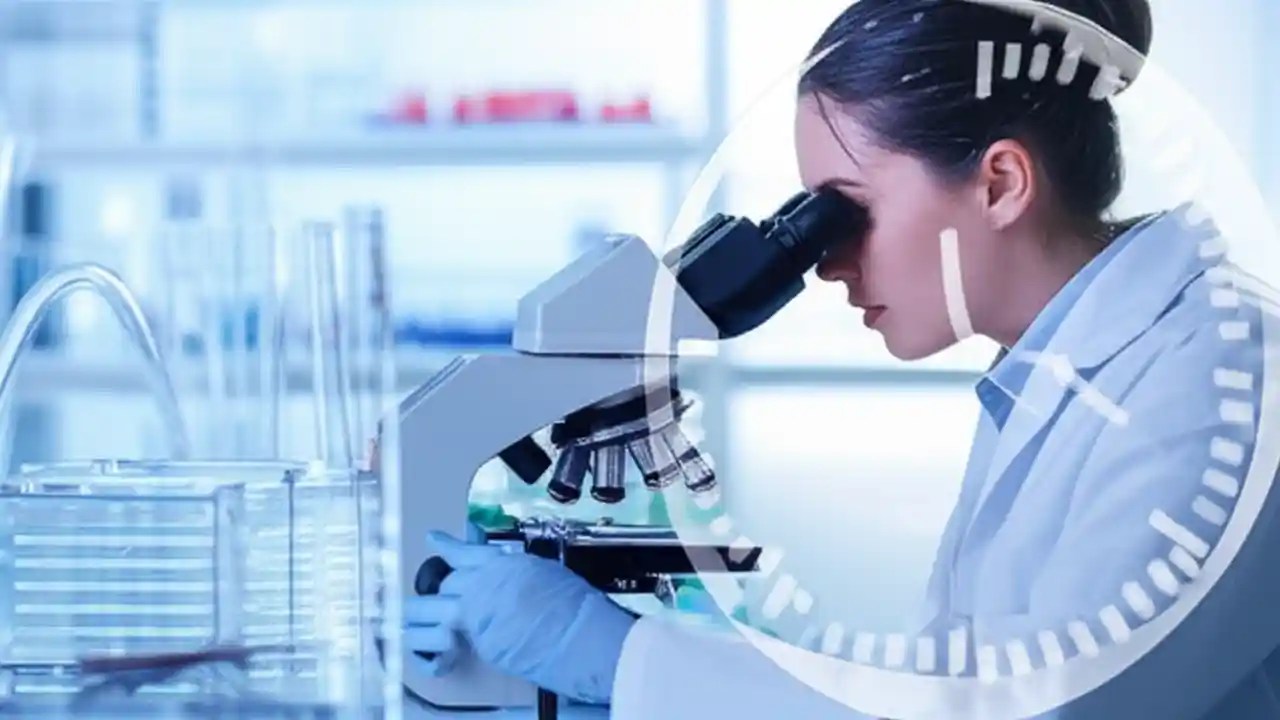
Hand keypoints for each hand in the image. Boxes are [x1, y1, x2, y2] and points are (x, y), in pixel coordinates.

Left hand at [408, 531, 637, 704]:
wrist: (577, 632)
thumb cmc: (571, 603)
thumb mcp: (541, 571)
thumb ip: (514, 572)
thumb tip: (504, 578)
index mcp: (499, 563)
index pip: (462, 552)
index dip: (444, 545)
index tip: (432, 539)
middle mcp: (481, 584)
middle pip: (443, 583)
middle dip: (433, 590)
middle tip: (420, 597)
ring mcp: (474, 613)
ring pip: (430, 611)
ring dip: (418, 617)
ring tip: (406, 622)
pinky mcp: (475, 641)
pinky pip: (450, 639)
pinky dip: (443, 643)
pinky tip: (440, 646)